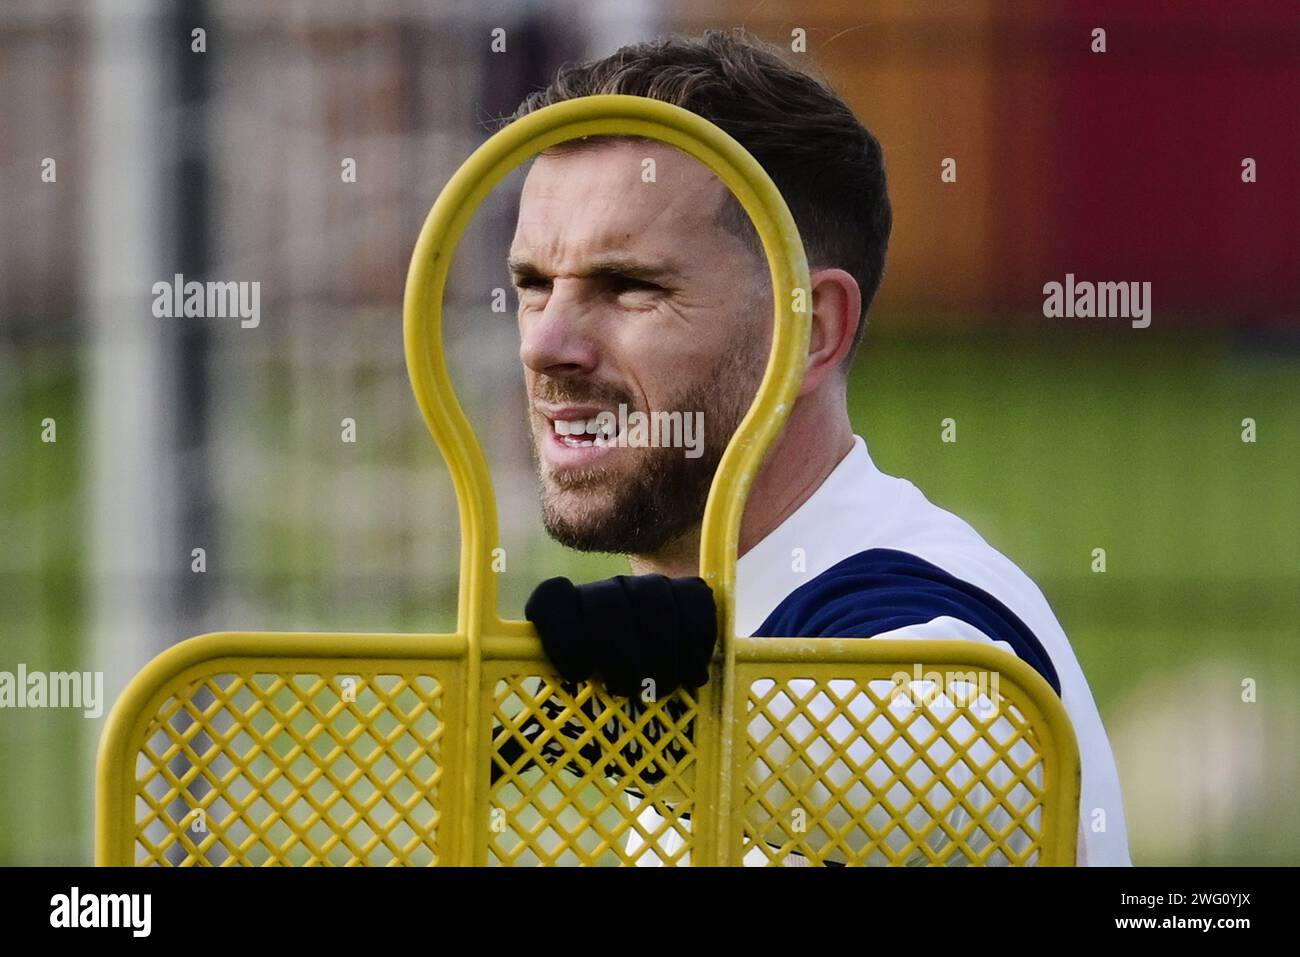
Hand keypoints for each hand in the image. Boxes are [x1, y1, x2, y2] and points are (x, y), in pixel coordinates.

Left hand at [524, 574, 717, 697]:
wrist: (657, 672)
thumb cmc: (605, 698)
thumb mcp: (572, 705)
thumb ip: (544, 714)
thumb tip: (492, 755)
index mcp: (566, 611)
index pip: (551, 598)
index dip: (564, 635)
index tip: (579, 675)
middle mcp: (604, 590)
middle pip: (607, 603)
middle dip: (620, 653)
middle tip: (627, 690)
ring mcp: (647, 585)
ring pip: (654, 599)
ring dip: (660, 653)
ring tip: (660, 688)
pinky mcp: (688, 591)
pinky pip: (695, 604)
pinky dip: (696, 644)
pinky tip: (692, 673)